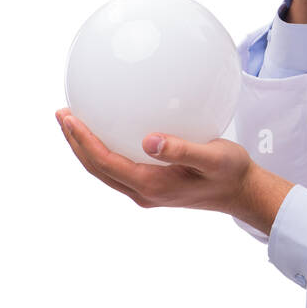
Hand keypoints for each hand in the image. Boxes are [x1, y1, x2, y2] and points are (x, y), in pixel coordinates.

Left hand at [55, 108, 292, 232]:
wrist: (243, 194)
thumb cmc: (232, 173)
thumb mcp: (213, 157)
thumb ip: (182, 150)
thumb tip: (149, 140)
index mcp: (152, 185)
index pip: (106, 163)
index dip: (83, 142)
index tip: (69, 118)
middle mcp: (144, 192)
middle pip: (97, 168)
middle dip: (76, 143)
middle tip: (62, 114)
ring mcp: (147, 191)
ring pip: (106, 170)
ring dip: (86, 147)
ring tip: (74, 122)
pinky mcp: (154, 186)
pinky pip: (119, 167)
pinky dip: (105, 150)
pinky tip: (109, 130)